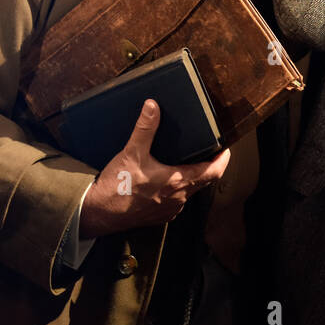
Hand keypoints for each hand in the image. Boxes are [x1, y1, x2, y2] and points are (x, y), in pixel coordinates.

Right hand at [79, 99, 229, 238]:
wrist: (98, 214)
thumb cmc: (116, 187)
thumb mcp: (132, 153)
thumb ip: (145, 129)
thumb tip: (153, 107)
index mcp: (177, 182)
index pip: (214, 172)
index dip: (223, 160)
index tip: (225, 149)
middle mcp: (178, 198)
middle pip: (205, 181)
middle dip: (209, 166)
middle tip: (210, 153)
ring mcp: (170, 210)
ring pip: (191, 192)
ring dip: (193, 178)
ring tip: (190, 163)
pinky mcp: (160, 216)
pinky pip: (177, 202)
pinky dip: (179, 190)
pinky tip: (169, 181)